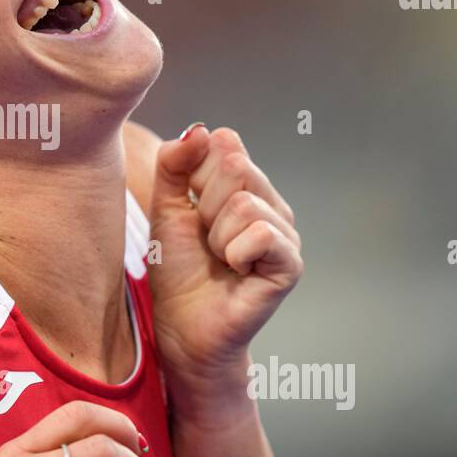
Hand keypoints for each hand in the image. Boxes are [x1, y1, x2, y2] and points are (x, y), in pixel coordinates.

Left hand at [147, 124, 302, 407]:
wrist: (183, 326)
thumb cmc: (178, 270)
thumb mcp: (166, 207)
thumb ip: (174, 164)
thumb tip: (199, 129)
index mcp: (244, 184)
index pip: (224, 142)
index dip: (194, 175)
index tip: (190, 210)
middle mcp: (270, 202)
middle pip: (234, 166)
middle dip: (204, 205)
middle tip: (205, 239)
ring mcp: (284, 232)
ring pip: (243, 201)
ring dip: (216, 235)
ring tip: (219, 258)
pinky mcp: (290, 263)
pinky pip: (260, 232)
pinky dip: (234, 252)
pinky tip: (235, 270)